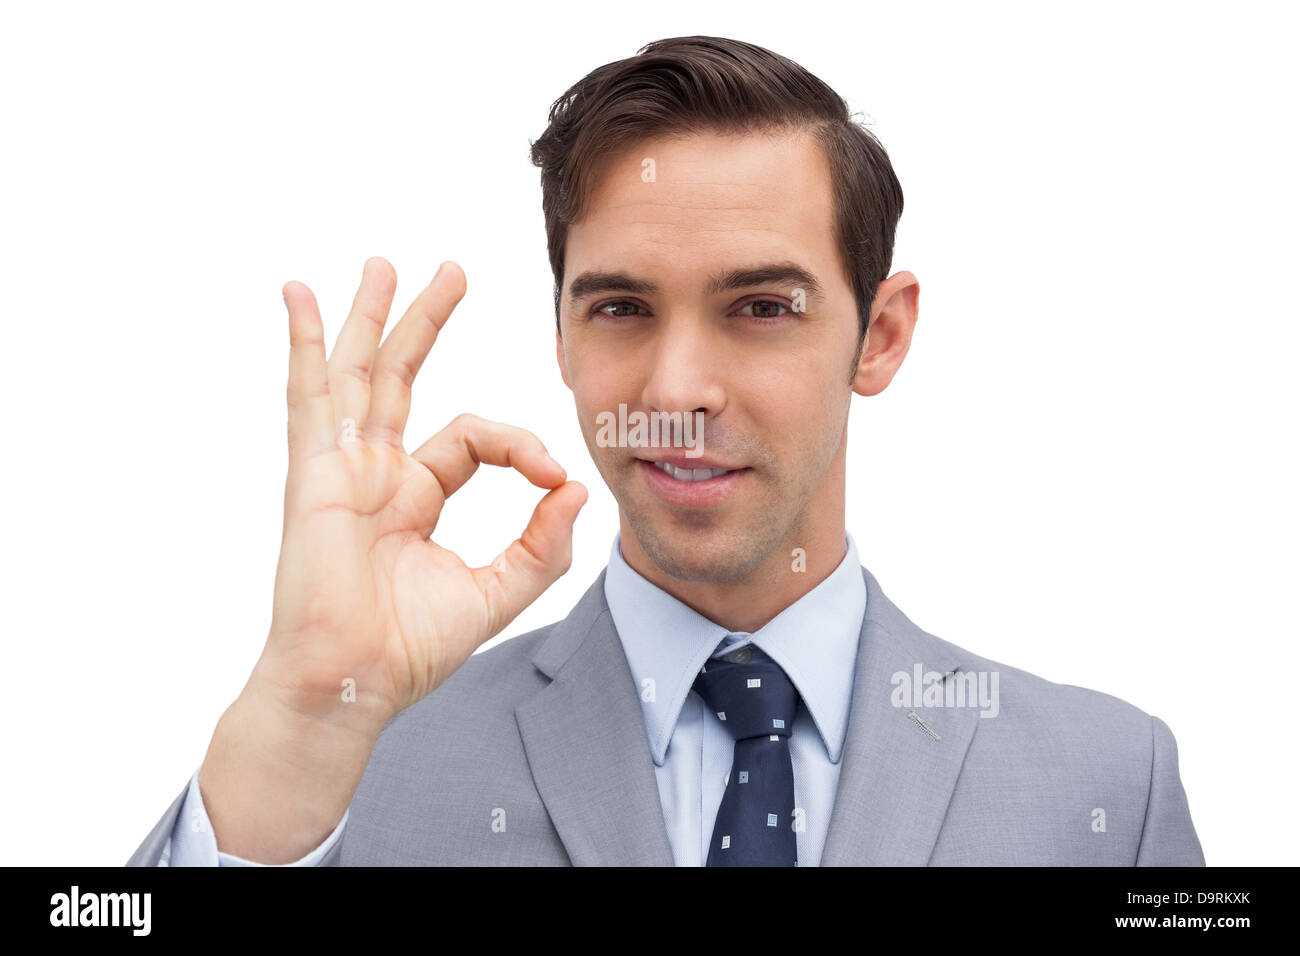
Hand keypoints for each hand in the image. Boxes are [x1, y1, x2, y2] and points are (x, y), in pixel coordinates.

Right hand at [254, 257, 586, 726]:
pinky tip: (299, 294)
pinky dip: (303, 343)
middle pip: (403, 377)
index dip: (519, 443)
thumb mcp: (495, 591)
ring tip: (384, 263)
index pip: (473, 437)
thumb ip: (542, 544)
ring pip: (358, 373)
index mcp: (415, 496)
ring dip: (372, 317)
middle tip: (452, 272)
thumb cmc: (408, 648)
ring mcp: (341, 467)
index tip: (552, 472)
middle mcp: (376, 472)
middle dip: (426, 322)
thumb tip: (576, 487)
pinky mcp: (315, 474)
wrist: (352, 684)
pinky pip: (308, 397)